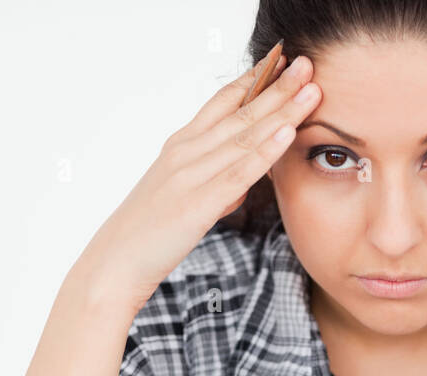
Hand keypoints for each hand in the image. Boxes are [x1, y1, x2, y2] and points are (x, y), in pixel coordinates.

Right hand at [74, 45, 321, 307]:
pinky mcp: (198, 203)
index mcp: (181, 146)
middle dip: (277, 86)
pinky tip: (288, 132)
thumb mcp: (184, 198)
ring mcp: (191, 175)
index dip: (254, 80)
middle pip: (240, 113)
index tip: (281, 61)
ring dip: (281, 111)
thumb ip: (215, 184)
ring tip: (311, 89)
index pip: (223, 103)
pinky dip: (266, 150)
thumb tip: (243, 182)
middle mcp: (186, 151)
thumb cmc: (148, 234)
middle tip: (306, 63)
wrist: (115, 263)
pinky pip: (239, 171)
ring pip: (245, 136)